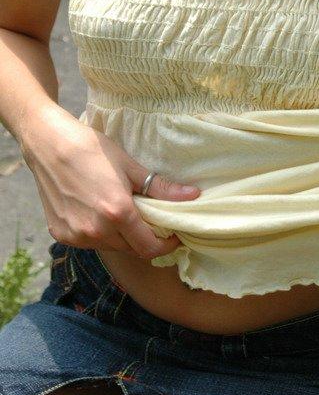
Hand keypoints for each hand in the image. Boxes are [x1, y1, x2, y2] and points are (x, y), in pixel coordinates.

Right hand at [23, 107, 200, 259]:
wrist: (48, 145)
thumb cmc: (92, 149)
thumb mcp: (130, 166)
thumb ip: (161, 188)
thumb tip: (194, 196)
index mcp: (117, 213)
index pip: (149, 247)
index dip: (166, 245)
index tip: (173, 234)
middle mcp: (95, 231)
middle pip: (131, 249)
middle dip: (145, 238)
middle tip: (150, 218)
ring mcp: (76, 236)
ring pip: (110, 247)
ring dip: (122, 236)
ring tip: (124, 211)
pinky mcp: (60, 235)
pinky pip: (89, 241)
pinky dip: (100, 232)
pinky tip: (99, 211)